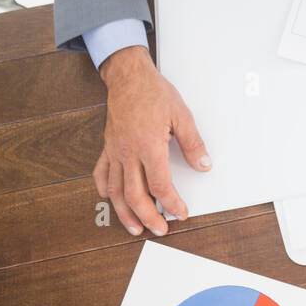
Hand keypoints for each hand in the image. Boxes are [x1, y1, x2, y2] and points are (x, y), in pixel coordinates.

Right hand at [92, 46, 211, 236]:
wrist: (128, 76)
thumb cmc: (154, 92)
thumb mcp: (182, 115)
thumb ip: (193, 143)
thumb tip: (204, 165)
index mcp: (148, 145)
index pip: (160, 185)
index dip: (172, 203)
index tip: (181, 212)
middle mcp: (128, 152)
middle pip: (135, 195)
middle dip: (148, 217)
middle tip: (160, 229)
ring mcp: (115, 151)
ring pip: (115, 191)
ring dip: (124, 213)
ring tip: (135, 228)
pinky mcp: (107, 146)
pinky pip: (101, 173)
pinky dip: (104, 189)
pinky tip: (110, 199)